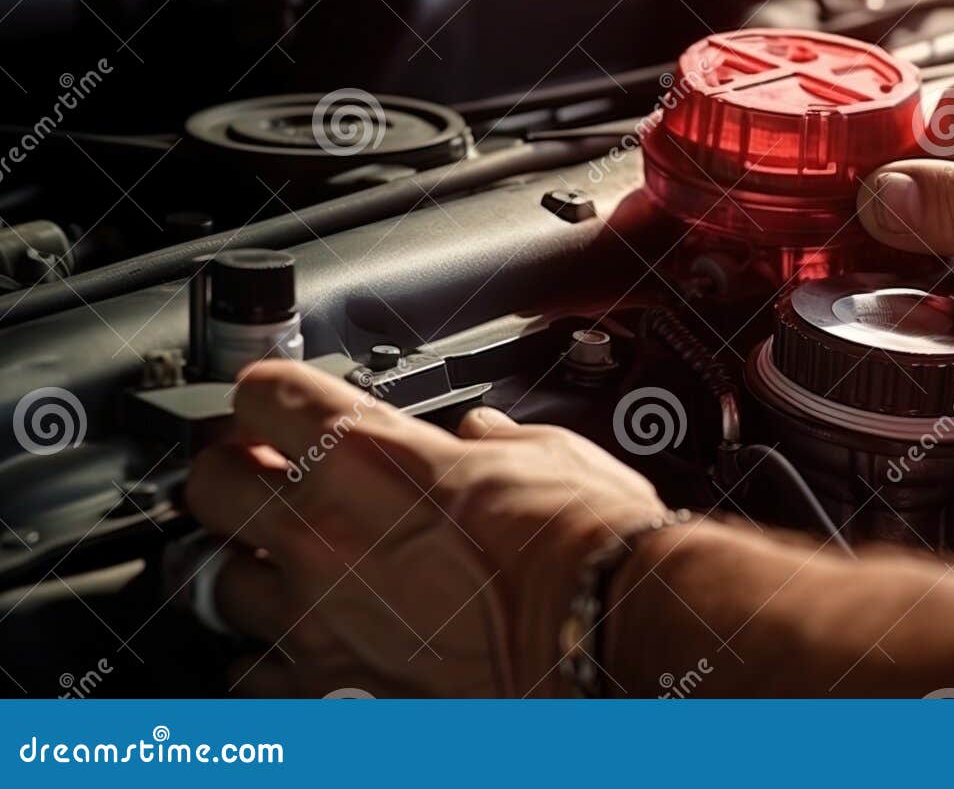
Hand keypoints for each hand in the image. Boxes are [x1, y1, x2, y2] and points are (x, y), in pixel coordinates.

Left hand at [184, 359, 665, 696]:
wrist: (608, 636)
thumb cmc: (588, 544)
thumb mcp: (547, 453)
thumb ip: (493, 442)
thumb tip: (480, 440)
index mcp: (371, 454)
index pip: (262, 396)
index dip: (268, 400)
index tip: (280, 414)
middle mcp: (323, 532)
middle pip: (209, 485)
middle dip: (233, 478)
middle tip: (265, 485)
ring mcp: (316, 618)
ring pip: (216, 585)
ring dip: (247, 573)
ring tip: (287, 575)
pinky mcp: (329, 693)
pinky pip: (252, 676)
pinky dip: (271, 661)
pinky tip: (306, 650)